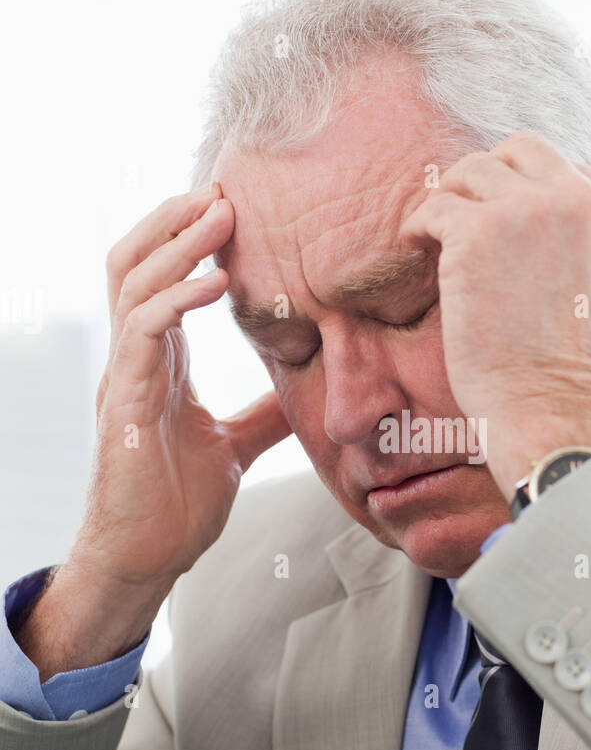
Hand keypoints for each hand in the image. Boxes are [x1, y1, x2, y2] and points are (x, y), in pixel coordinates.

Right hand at [77, 184, 292, 592]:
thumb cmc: (177, 505)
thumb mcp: (234, 446)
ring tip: (219, 214)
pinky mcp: (124, 402)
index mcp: (159, 361)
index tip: (235, 204)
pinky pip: (143, 333)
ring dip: (176, 243)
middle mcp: (136, 358)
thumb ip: (263, 412)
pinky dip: (176, 299)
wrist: (146, 559)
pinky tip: (215, 282)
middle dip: (175, 219)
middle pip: (136, 261)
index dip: (190, 237)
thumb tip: (308, 390)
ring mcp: (125, 375)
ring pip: (133, 282)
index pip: (163, 277)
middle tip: (223, 189)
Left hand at [400, 132, 590, 494]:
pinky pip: (437, 207)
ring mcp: (529, 209)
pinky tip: (418, 249)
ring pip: (472, 171)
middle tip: (467, 216)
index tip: (509, 229)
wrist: (555, 408)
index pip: (568, 168)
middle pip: (519, 151)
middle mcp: (583, 195)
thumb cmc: (581, 363)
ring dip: (452, 200)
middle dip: (490, 180)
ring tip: (437, 235)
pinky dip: (421, 226)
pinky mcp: (479, 232)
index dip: (531, 194)